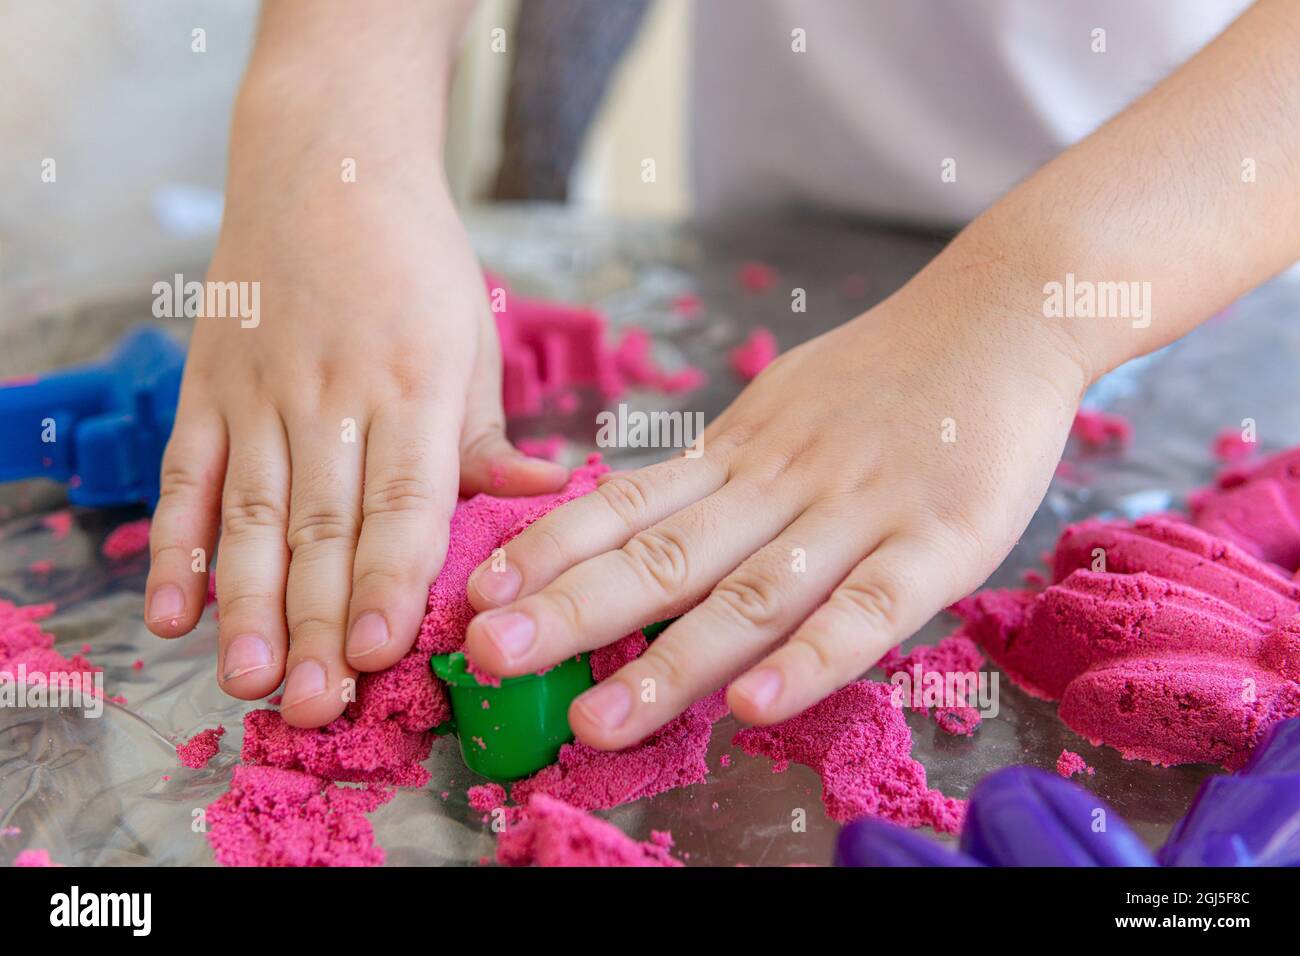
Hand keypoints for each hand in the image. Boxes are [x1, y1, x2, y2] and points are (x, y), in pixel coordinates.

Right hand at [143, 182, 566, 726]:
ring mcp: (261, 390)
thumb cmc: (415, 259)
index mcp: (416, 382)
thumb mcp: (472, 337)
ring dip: (247, 606)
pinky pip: (187, 477)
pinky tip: (172, 612)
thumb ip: (490, 435)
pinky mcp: (208, 385)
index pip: (405, 499)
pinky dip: (174, 547)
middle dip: (320, 623)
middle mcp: (333, 392)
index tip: (384, 653)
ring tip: (248, 681)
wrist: (326, 160)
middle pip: (323, 525)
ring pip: (250, 515)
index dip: (393, 580)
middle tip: (315, 705)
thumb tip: (543, 496)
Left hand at [463, 283, 1087, 747]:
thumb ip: (723, 472)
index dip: (549, 552)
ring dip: (669, 660)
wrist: (1003, 314)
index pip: (628, 507)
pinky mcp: (938, 544)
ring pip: (750, 595)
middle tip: (489, 656)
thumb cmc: (888, 374)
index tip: (477, 592)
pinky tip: (753, 706)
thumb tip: (642, 523)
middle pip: (664, 557)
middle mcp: (780, 485)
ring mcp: (857, 515)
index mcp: (740, 455)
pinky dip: (808, 661)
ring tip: (596, 716)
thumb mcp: (784, 407)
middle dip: (571, 612)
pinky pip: (865, 610)